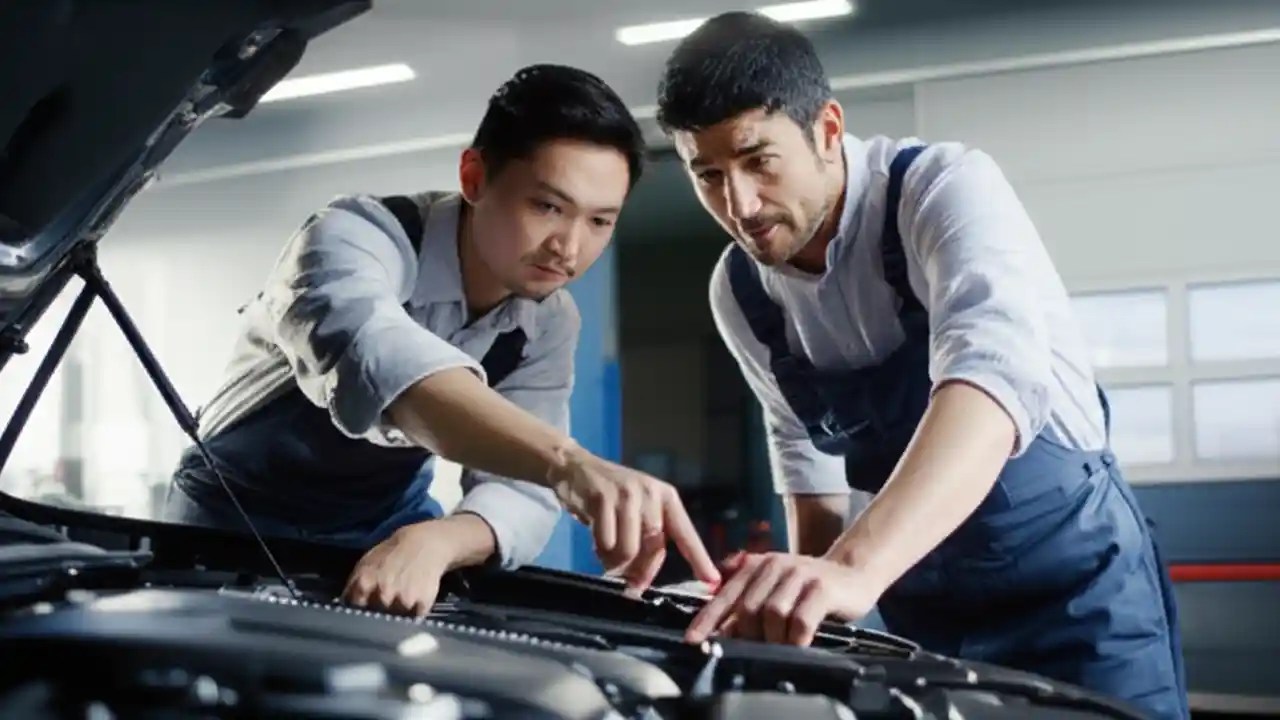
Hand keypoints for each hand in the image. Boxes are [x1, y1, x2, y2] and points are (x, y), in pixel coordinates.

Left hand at [342, 514, 493, 615]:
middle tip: (383, 606)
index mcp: (364, 584)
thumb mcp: (366, 564)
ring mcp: (403, 601)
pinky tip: (412, 603)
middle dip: (377, 616)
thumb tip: (343, 606)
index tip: (363, 613)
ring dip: (394, 618)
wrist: (425, 545)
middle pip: (373, 619)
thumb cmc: (392, 554)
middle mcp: (383, 594)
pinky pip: (412, 621)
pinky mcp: (422, 605)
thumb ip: (352, 586)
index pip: (354, 612)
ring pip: (393, 624)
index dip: (358, 614)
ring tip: (398, 603)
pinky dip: (411, 617)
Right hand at [549, 450, 719, 595]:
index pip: (686, 533)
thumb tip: (643, 581)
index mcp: (666, 497)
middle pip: (653, 549)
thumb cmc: (611, 494)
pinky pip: (605, 543)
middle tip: (626, 579)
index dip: (699, 559)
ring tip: (607, 554)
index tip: (711, 580)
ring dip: (615, 563)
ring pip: (628, 551)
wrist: (576, 467)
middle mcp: (650, 494)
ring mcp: (626, 495)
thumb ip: (648, 539)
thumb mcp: (638, 509)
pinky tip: (596, 541)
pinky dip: (599, 552)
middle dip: (640, 571)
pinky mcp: (602, 499)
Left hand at [685, 552, 880, 645]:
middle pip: (747, 607)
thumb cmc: (809, 587)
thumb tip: (721, 630)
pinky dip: (796, 638)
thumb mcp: (774, 587)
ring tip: (780, 647)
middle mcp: (774, 565)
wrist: (853, 572)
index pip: (725, 594)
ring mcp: (799, 575)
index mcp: (756, 565)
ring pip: (772, 613)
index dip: (708, 619)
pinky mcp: (822, 588)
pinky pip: (801, 620)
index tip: (692, 639)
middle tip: (754, 650)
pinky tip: (798, 645)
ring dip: (773, 638)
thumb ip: (748, 601)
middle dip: (747, 635)